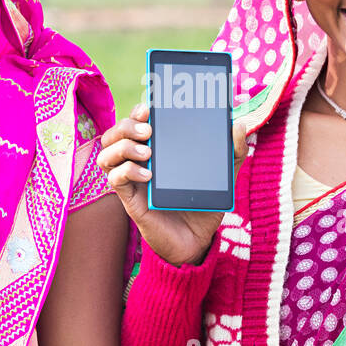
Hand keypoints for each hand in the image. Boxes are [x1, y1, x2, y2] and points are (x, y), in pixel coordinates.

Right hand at [97, 102, 246, 266]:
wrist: (198, 240)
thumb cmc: (204, 204)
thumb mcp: (224, 176)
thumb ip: (234, 151)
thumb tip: (239, 124)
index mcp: (158, 149)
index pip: (137, 121)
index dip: (137, 110)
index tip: (149, 105)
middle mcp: (139, 160)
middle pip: (116, 132)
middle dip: (127, 125)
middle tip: (149, 130)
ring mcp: (132, 179)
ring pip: (106, 153)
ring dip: (123, 146)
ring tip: (148, 153)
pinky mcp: (129, 199)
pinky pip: (114, 179)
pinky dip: (127, 172)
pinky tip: (148, 176)